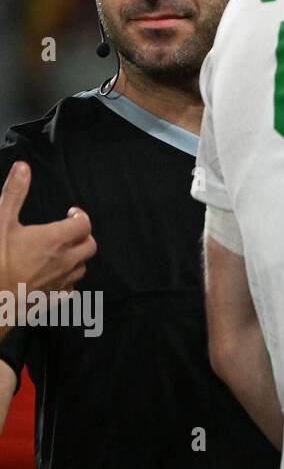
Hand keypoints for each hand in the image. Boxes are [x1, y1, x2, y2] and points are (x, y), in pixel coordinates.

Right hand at [0, 162, 95, 296]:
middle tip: (70, 231)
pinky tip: (53, 278)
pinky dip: (66, 282)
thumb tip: (23, 168)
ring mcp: (58, 283)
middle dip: (83, 237)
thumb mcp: (0, 221)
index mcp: (54, 240)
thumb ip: (14, 194)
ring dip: (76, 258)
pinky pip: (68, 291)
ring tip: (62, 252)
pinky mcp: (49, 301)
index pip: (84, 225)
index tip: (71, 213)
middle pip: (90, 246)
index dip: (80, 216)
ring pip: (81, 269)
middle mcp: (63, 262)